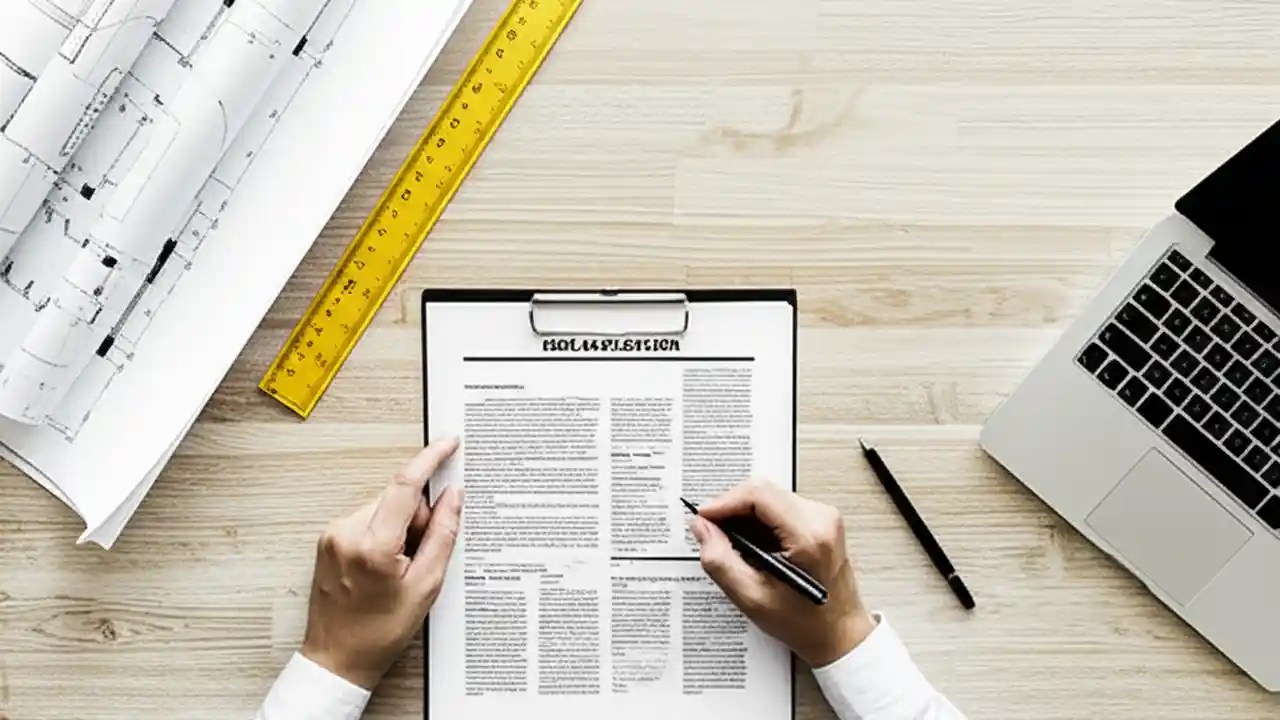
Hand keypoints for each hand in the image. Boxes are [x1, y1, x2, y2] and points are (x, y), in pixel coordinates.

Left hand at [301, 438, 463, 688]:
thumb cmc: (379, 632)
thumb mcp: (426, 586)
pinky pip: (369, 520)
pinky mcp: (329, 538)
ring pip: (385, 509)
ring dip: (402, 529)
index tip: (449, 443)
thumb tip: (454, 497)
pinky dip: (385, 535)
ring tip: (399, 570)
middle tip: (421, 557)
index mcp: (372, 545)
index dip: (431, 459)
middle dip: (420, 519)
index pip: (406, 486)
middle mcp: (346, 532)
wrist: (337, 658)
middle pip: (399, 499)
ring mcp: (333, 534)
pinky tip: (385, 567)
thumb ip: (443, 535)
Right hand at [690, 481, 876, 667]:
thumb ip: (721, 561)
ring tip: (734, 546)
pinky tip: (753, 545)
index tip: (703, 518)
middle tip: (713, 534)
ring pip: (769, 496)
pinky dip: (758, 520)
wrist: (840, 633)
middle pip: (762, 491)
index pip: (758, 495)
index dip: (724, 502)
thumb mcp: (753, 598)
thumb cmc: (806, 623)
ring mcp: (824, 517)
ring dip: (744, 515)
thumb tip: (702, 528)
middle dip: (732, 509)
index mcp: (809, 536)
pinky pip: (779, 506)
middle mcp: (821, 519)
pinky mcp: (820, 520)